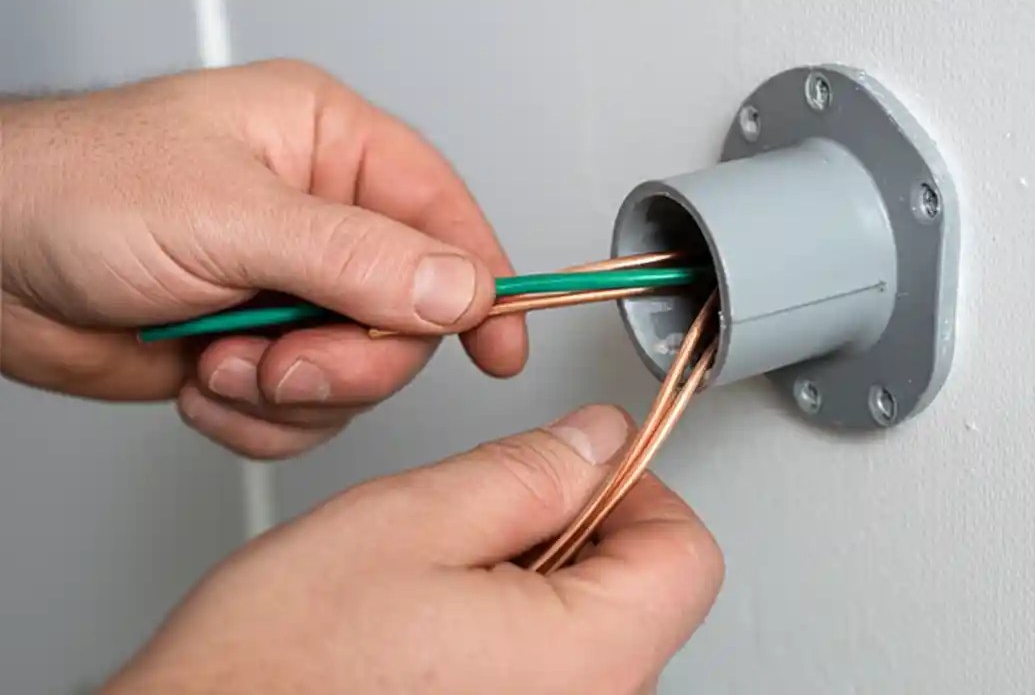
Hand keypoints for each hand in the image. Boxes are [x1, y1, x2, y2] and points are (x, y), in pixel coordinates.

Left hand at [0, 60, 525, 457]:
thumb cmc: (73, 190)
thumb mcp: (228, 215)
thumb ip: (355, 258)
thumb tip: (458, 288)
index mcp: (327, 146)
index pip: (443, 214)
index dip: (478, 283)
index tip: (498, 346)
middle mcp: (321, 217)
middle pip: (408, 312)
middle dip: (347, 357)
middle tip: (290, 358)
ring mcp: (291, 287)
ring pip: (360, 372)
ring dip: (292, 391)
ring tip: (224, 361)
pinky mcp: (260, 348)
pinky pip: (307, 410)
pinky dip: (257, 417)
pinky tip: (205, 383)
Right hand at [101, 405, 723, 693]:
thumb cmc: (270, 671)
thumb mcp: (407, 523)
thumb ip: (526, 472)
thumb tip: (597, 440)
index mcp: (583, 660)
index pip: (686, 554)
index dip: (638, 489)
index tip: (583, 467)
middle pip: (646, 596)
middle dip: (580, 532)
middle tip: (490, 516)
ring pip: (597, 636)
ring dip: (539, 583)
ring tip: (444, 578)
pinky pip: (554, 678)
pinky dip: (515, 635)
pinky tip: (437, 626)